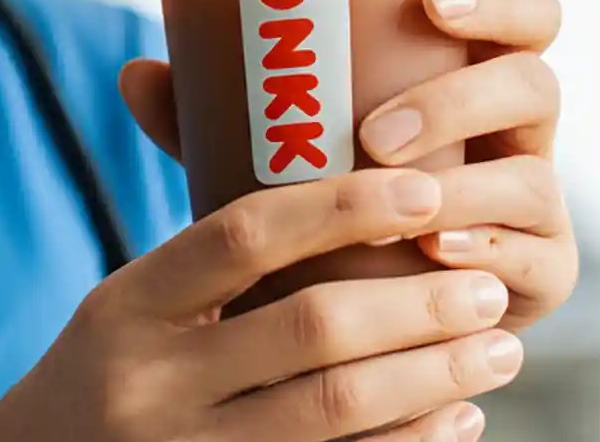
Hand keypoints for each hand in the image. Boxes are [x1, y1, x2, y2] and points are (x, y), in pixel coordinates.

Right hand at [0, 170, 518, 441]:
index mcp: (126, 304)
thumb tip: (324, 181)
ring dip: (434, 374)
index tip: (421, 190)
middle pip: (309, 327)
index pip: (241, 235)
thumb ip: (205, 260)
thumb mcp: (124, 304)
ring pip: (336, 406)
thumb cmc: (101, 374)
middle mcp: (150, 379)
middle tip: (488, 288)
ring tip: (499, 346)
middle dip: (417, 304)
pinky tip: (456, 417)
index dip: (340, 207)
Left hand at [120, 0, 576, 331]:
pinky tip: (433, 255)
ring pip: (532, 178)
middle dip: (457, 101)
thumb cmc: (317, 212)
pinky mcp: (541, 275)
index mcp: (461, 83)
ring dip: (461, 189)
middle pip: (534, 85)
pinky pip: (539, 260)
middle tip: (374, 138)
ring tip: (397, 212)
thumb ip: (213, 118)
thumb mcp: (271, 157)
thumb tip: (136, 72)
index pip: (519, 20)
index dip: (494, 2)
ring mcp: (533, 206)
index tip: (429, 3)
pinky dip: (484, 254)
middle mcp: (509, 135)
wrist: (352, 321)